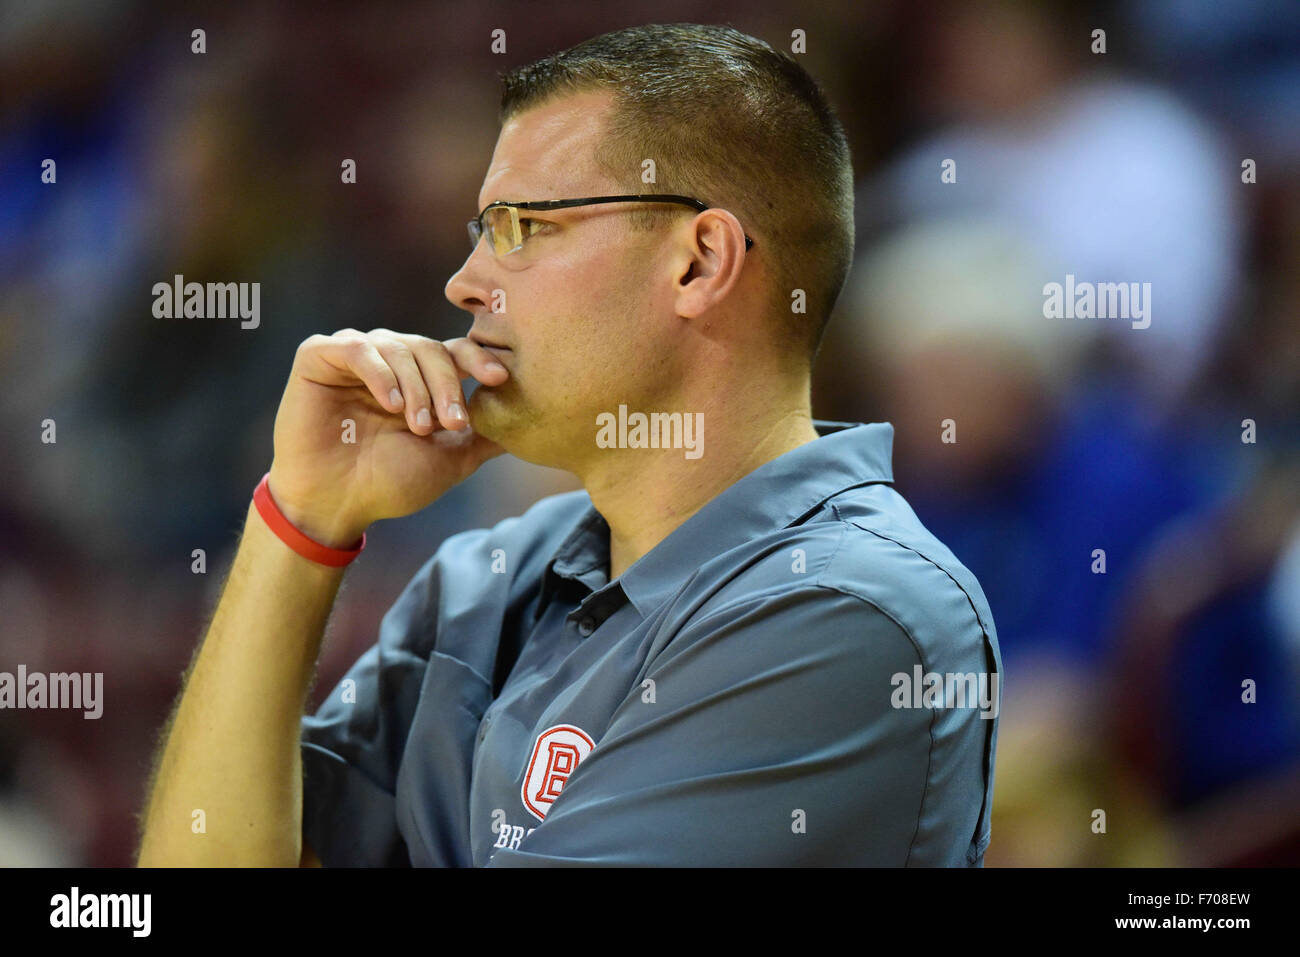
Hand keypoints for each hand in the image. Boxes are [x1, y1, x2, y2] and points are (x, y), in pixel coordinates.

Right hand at [265, 328, 508, 545]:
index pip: (456, 351)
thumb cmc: (390, 483)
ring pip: (399, 346)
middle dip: (447, 386)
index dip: (480, 360)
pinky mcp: (319, 357)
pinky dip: (379, 372)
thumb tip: (529, 424)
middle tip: (450, 424)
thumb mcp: (451, 459)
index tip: (500, 379)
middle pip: (432, 349)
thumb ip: (484, 437)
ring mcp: (355, 356)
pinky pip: (357, 348)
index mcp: (421, 377)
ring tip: (419, 426)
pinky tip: (390, 402)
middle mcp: (390, 360)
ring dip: (416, 387)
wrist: (337, 504)